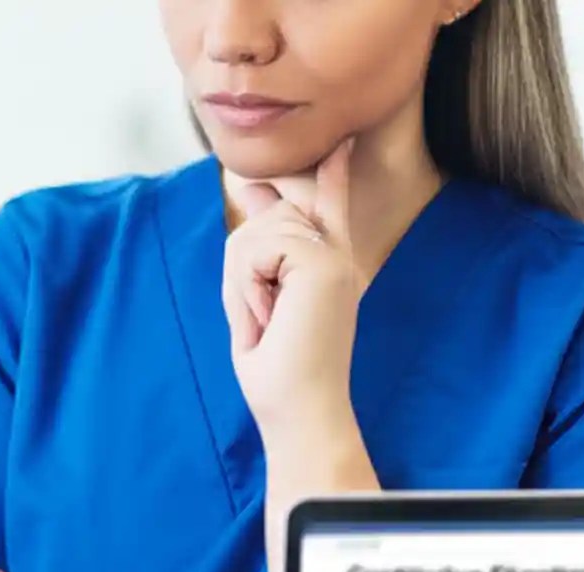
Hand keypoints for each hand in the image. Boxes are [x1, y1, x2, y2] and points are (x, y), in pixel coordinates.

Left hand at [221, 139, 360, 441]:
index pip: (328, 204)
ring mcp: (334, 255)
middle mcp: (337, 254)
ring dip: (242, 279)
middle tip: (261, 316)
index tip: (341, 146)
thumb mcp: (261, 300)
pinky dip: (247, 285)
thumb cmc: (279, 373)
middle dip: (242, 265)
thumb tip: (249, 189)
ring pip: (255, 230)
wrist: (300, 412)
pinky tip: (270, 315)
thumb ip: (260, 249)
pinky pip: (256, 246)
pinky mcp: (323, 262)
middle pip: (264, 218)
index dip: (331, 174)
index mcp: (329, 265)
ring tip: (266, 318)